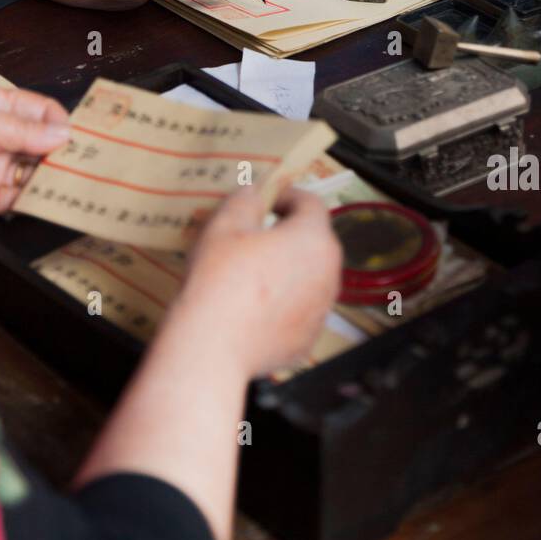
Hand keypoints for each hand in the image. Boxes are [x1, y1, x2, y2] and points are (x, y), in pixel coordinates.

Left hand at [0, 85, 70, 227]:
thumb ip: (21, 130)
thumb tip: (61, 135)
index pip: (40, 110)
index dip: (59, 121)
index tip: (78, 134)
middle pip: (43, 142)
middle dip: (62, 150)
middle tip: (85, 159)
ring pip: (36, 171)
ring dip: (52, 176)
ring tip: (71, 180)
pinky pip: (21, 198)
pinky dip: (36, 200)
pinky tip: (49, 197)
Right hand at [174, 182, 341, 378]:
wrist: (212, 346)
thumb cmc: (220, 283)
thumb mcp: (225, 225)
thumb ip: (246, 200)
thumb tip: (254, 194)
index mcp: (314, 239)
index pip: (311, 204)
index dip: (288, 196)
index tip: (269, 199)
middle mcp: (328, 274)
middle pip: (314, 241)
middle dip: (288, 233)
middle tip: (255, 234)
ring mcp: (320, 310)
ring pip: (308, 277)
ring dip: (287, 269)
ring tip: (250, 272)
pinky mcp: (306, 339)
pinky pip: (299, 310)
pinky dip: (282, 304)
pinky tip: (252, 305)